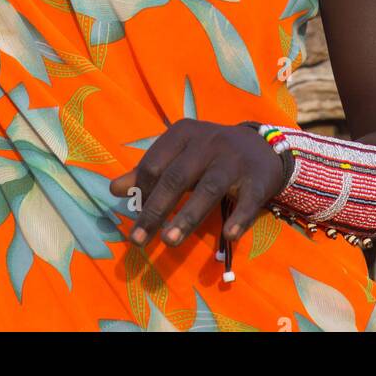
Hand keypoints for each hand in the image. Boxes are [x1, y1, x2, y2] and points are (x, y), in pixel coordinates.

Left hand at [108, 118, 285, 248]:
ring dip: (187, 217)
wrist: (261, 147)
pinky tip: (228, 236)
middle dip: (155, 210)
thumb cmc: (210, 154)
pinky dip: (239, 219)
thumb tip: (114, 189)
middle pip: (177, 178)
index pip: (155, 163)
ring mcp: (234, 160)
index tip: (133, 215)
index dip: (141, 190)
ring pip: (208, 189)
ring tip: (168, 242)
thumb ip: (149, 172)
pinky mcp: (257, 179)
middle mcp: (208, 142)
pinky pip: (247, 201)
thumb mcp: (179, 156)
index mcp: (184, 133)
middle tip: (137, 240)